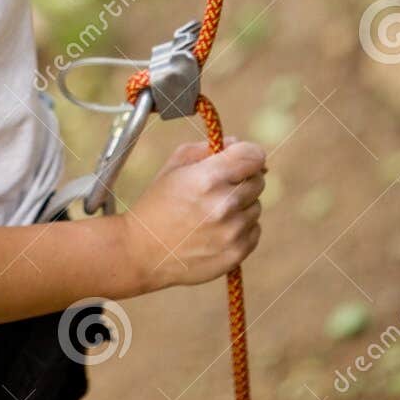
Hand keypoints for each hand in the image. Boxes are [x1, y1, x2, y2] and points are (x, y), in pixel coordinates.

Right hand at [119, 136, 266, 291]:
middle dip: (242, 179)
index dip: (250, 153)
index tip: (243, 158)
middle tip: (218, 188)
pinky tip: (216, 230)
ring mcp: (232, 231)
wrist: (141, 252)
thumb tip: (240, 145)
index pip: (253, 155)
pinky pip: (254, 230)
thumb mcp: (174, 166)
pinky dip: (241, 228)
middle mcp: (224, 204)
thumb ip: (208, 148)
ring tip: (211, 213)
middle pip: (258, 180)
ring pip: (256, 207)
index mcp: (208, 178)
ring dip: (240, 206)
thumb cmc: (157, 204)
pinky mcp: (236, 253)